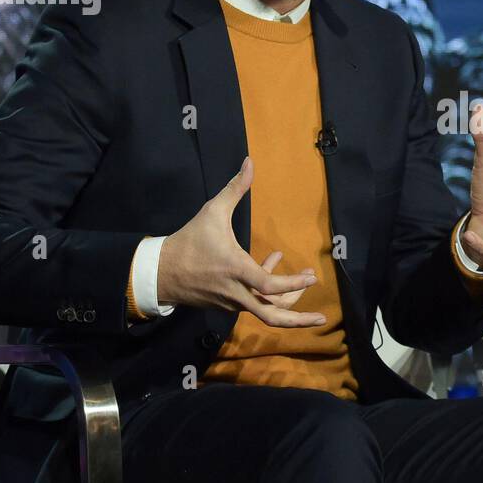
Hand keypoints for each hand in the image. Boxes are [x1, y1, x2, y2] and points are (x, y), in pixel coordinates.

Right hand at [157, 157, 327, 327]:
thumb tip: (249, 162)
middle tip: (321, 318)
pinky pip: (254, 302)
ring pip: (265, 310)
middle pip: (272, 316)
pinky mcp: (228, 304)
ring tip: (305, 282)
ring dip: (287, 299)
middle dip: (299, 320)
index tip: (312, 277)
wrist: (161, 272)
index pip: (270, 286)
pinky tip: (272, 262)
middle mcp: (238, 292)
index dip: (292, 285)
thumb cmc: (190, 241)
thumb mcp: (212, 211)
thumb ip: (235, 188)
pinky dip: (268, 290)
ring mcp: (233, 301)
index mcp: (237, 270)